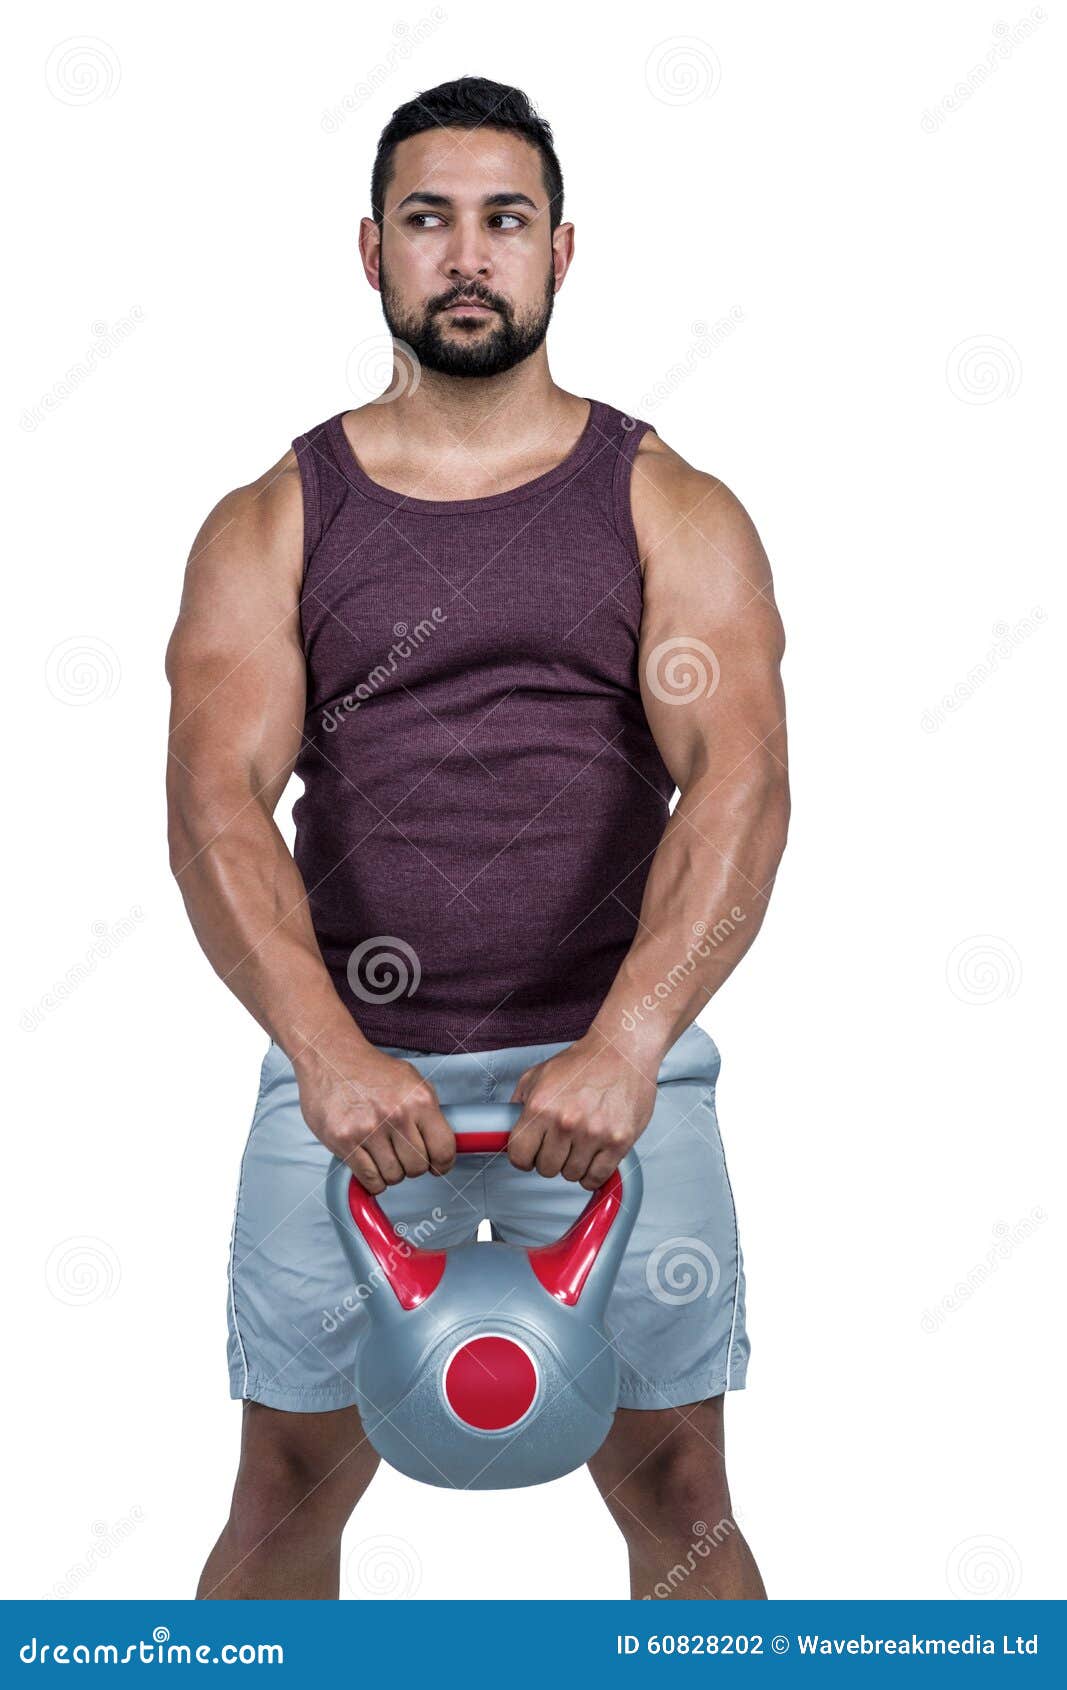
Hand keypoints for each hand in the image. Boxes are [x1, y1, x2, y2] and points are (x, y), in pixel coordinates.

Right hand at [293, 1039, 454, 1193]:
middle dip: (412, 1165)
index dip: (442, 1164)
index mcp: (419, 1099)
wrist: (330, 1057)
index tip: (437, 1166)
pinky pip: (369, 1179)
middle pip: (418, 1167)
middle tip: (402, 1154)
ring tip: (383, 1154)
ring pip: (394, 1176)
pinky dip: (373, 1179)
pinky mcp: (344, 1140)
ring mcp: (368, 1129)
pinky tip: (370, 1164)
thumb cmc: (371, 1070)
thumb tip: (443, 1144)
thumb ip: (429, 1111)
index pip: (444, 1149)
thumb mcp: (411, 1080)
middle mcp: (396, 1115)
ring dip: (390, 1172)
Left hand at [508, 1031, 657, 1188]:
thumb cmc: (584, 1062)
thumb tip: (506, 1128)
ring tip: (578, 1145)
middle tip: (559, 1145)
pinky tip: (593, 1157)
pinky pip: (597, 1177)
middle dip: (550, 1159)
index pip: (519, 1155)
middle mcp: (566, 1122)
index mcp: (541, 1106)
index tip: (530, 1155)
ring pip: (572, 1175)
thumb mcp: (539, 1074)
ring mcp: (593, 1133)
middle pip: (546, 1169)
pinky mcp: (618, 1142)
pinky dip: (593, 1173)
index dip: (523, 1157)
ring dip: (573, 1165)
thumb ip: (519, 1102)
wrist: (623, 1051)